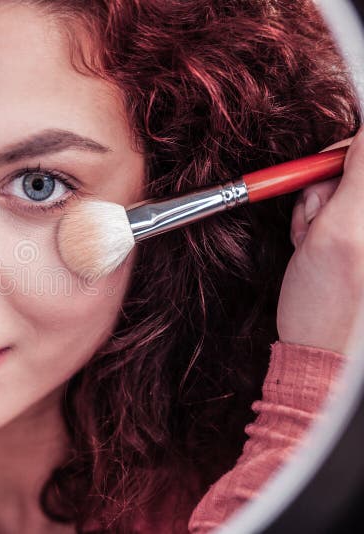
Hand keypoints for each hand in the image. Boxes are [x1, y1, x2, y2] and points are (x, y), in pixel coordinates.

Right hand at [277, 131, 363, 354]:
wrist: (319, 352)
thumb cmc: (327, 307)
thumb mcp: (340, 233)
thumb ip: (361, 175)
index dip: (340, 159)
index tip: (323, 180)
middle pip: (355, 172)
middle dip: (324, 192)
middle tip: (317, 225)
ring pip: (342, 194)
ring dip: (316, 213)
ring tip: (314, 245)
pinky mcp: (359, 247)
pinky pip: (339, 217)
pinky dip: (319, 229)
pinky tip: (316, 250)